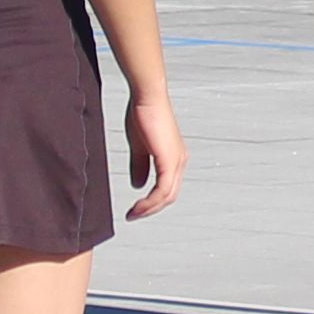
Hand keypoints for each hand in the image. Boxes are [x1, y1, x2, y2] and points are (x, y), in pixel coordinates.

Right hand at [125, 92, 187, 220]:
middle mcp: (179, 161)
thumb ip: (139, 166)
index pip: (168, 188)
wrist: (147, 97)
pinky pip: (162, 190)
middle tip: (134, 216)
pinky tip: (138, 206)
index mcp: (174, 157)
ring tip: (134, 214)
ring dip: (149, 208)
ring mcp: (177, 161)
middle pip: (170, 196)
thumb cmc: (143, 114)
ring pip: (167, 196)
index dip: (153, 201)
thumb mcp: (139, 146)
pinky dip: (150, 201)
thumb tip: (138, 186)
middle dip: (151, 209)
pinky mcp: (170, 160)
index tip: (136, 209)